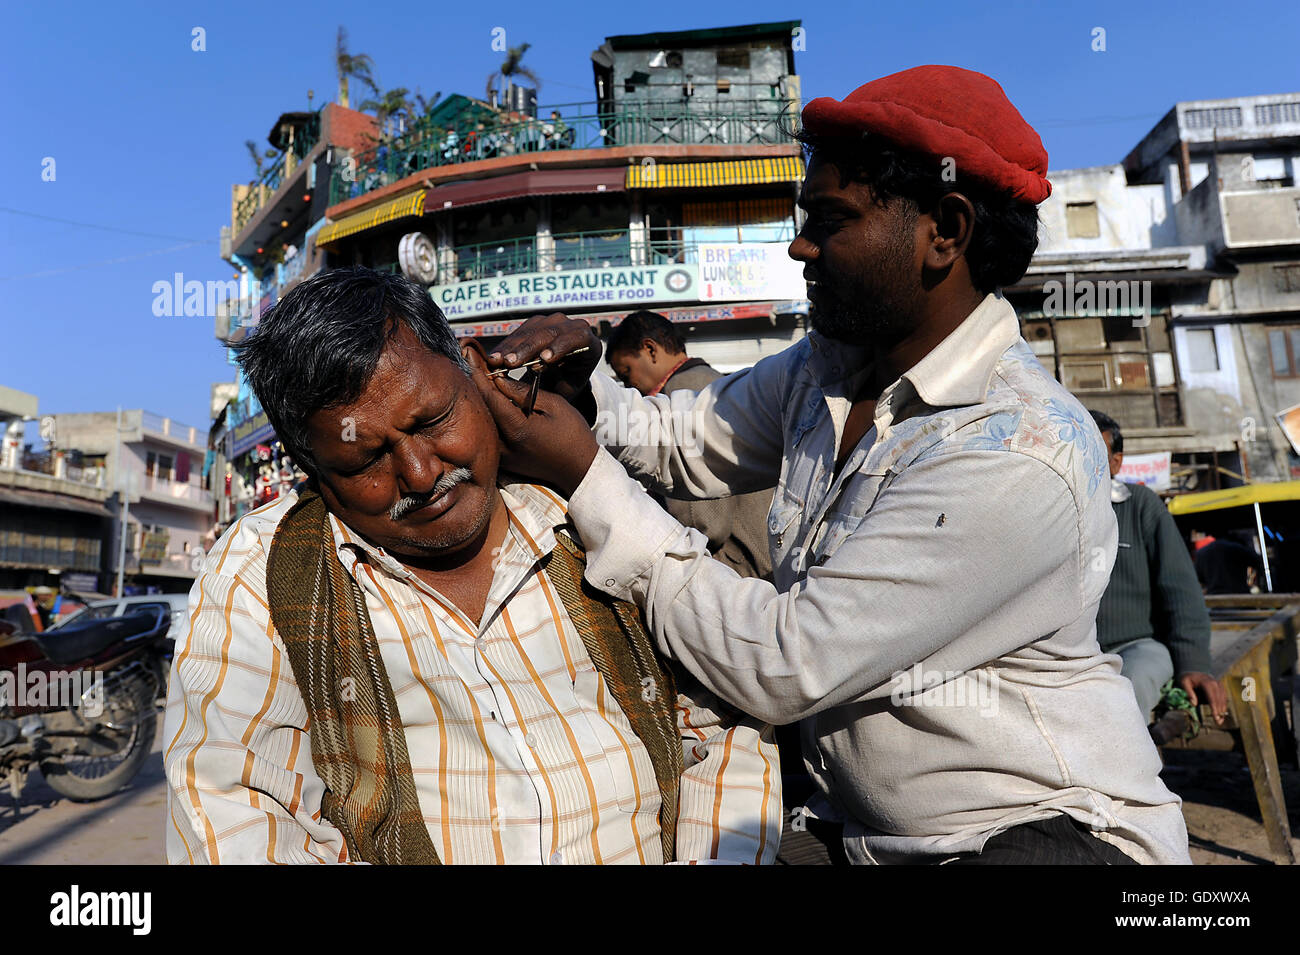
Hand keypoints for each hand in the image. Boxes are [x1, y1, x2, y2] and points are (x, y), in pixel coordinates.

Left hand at [470, 358, 599, 496]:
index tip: (470, 352)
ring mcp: (501, 456)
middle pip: (481, 407)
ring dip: (479, 394)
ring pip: (483, 419)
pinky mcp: (503, 460)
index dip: (478, 372)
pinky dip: (488, 410)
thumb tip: (498, 379)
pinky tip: (488, 393)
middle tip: (468, 355)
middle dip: (474, 379)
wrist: (579, 470)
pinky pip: (490, 430)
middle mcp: (504, 446)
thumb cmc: (573, 434)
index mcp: (518, 430)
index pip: (490, 396)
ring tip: (475, 370)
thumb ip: (523, 392)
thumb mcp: (554, 405)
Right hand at [486, 313, 601, 400]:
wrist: (562, 375)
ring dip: (512, 347)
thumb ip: (556, 382)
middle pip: (550, 333)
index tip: (544, 359)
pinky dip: (506, 346)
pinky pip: (520, 332)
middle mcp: (572, 326)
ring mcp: (553, 322)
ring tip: (496, 361)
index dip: (560, 346)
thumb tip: (535, 377)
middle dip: (527, 348)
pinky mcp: (536, 323)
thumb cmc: (567, 384)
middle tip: (510, 363)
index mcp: (589, 342)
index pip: (576, 338)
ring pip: (531, 331)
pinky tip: (495, 357)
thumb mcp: (567, 387)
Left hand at [1176, 671, 1227, 724]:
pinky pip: (1223, 698)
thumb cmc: (1186, 679)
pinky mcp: (1220, 687)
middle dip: (1219, 711)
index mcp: (1207, 682)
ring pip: (1223, 699)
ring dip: (1222, 710)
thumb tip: (1194, 704)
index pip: (1212, 698)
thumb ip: (1189, 693)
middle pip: (1219, 699)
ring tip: (1220, 721)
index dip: (1214, 708)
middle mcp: (1215, 683)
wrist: (1191, 672)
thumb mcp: (1183, 683)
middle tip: (1218, 722)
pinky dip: (1223, 706)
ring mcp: (1219, 684)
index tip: (1215, 717)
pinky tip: (1221, 714)